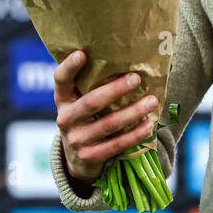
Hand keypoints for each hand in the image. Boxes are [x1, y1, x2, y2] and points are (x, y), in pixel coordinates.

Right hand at [55, 50, 159, 184]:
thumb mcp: (81, 103)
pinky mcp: (90, 157)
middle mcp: (66, 119)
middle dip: (115, 90)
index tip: (82, 53)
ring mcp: (76, 139)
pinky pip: (116, 144)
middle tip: (136, 78)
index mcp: (63, 100)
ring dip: (133, 112)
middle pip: (91, 102)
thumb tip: (127, 59)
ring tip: (152, 101)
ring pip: (108, 124)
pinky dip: (135, 134)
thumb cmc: (88, 119)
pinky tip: (149, 125)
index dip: (69, 67)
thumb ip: (93, 86)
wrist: (78, 160)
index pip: (61, 80)